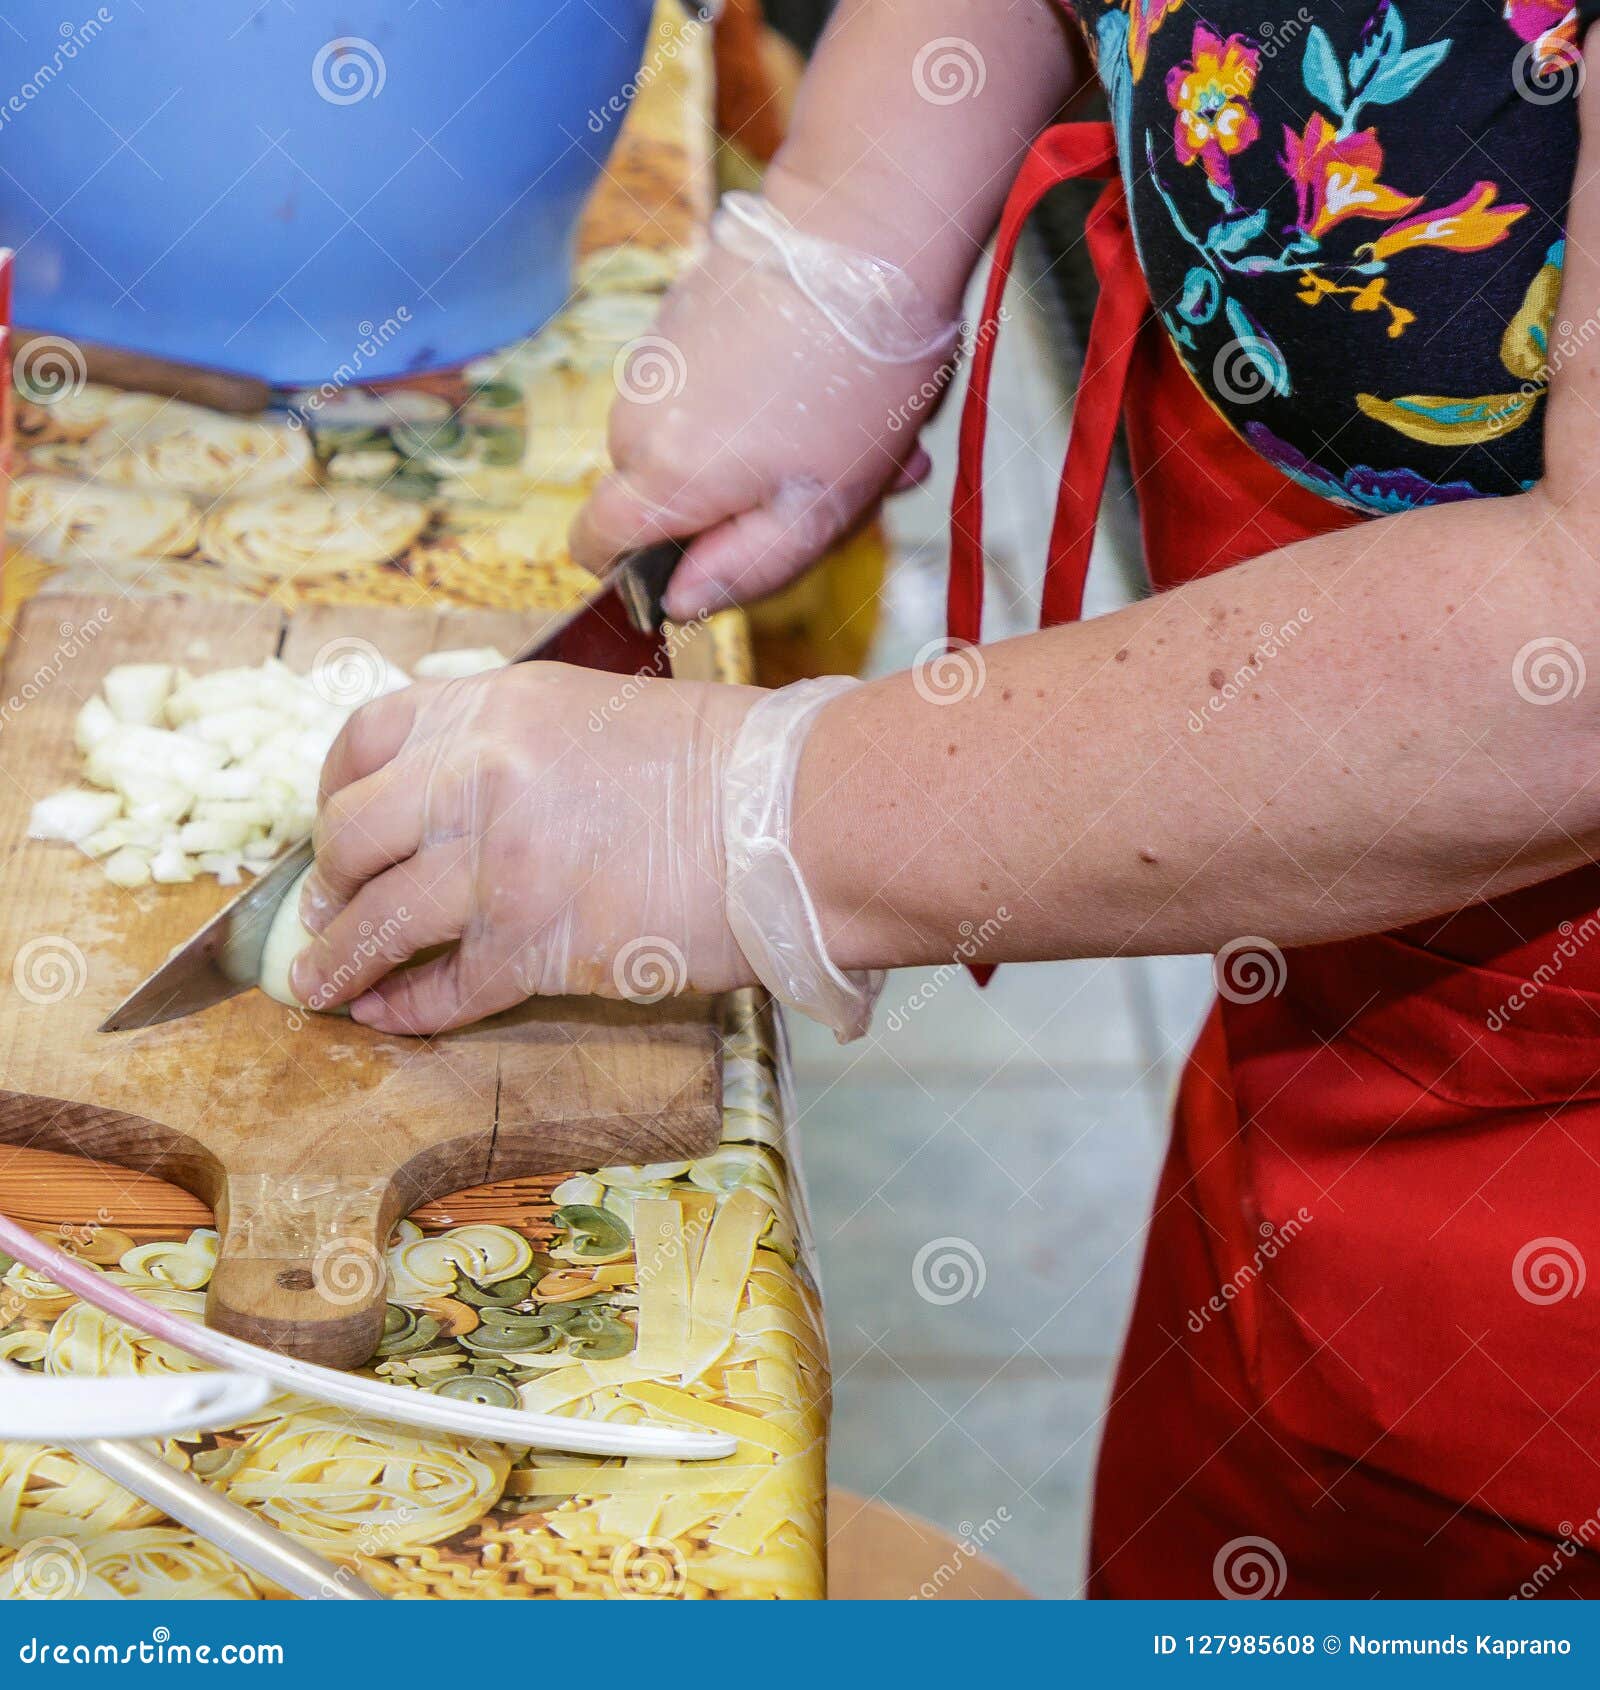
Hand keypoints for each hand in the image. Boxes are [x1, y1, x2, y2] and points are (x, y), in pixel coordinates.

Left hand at [289, 665, 762, 1033]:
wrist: (794, 819)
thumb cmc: (729, 766)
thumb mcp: (602, 715)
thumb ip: (521, 748)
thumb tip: (469, 801)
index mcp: (496, 706)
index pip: (365, 736)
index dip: (334, 788)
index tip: (336, 824)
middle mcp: (477, 776)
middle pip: (352, 835)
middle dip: (328, 883)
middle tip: (329, 911)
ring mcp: (498, 863)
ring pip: (379, 921)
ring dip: (338, 962)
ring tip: (317, 988)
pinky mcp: (532, 944)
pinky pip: (444, 987)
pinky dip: (408, 1009)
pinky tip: (391, 1017)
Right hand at [570, 191, 956, 620]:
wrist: (863, 228)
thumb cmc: (854, 380)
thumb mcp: (819, 508)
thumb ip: (744, 570)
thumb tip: (680, 604)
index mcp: (663, 476)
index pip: (595, 545)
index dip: (637, 569)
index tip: (699, 561)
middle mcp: (637, 416)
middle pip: (654, 495)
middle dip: (727, 507)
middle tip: (826, 487)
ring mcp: (655, 359)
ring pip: (687, 441)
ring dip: (755, 452)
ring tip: (841, 429)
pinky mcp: (682, 315)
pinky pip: (705, 387)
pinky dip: (756, 399)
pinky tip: (822, 378)